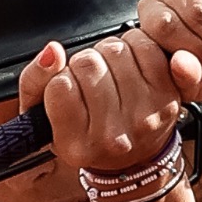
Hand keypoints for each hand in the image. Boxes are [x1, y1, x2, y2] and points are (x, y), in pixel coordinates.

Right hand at [17, 27, 184, 174]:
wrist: (134, 156)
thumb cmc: (85, 132)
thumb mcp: (43, 115)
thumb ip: (34, 81)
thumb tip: (52, 51)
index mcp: (76, 145)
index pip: (59, 86)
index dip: (61, 78)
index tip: (70, 91)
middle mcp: (112, 136)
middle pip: (87, 64)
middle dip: (85, 63)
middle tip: (91, 80)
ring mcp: (143, 116)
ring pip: (115, 50)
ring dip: (109, 53)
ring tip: (110, 74)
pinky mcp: (167, 97)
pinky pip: (145, 47)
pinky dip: (135, 45)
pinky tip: (131, 64)